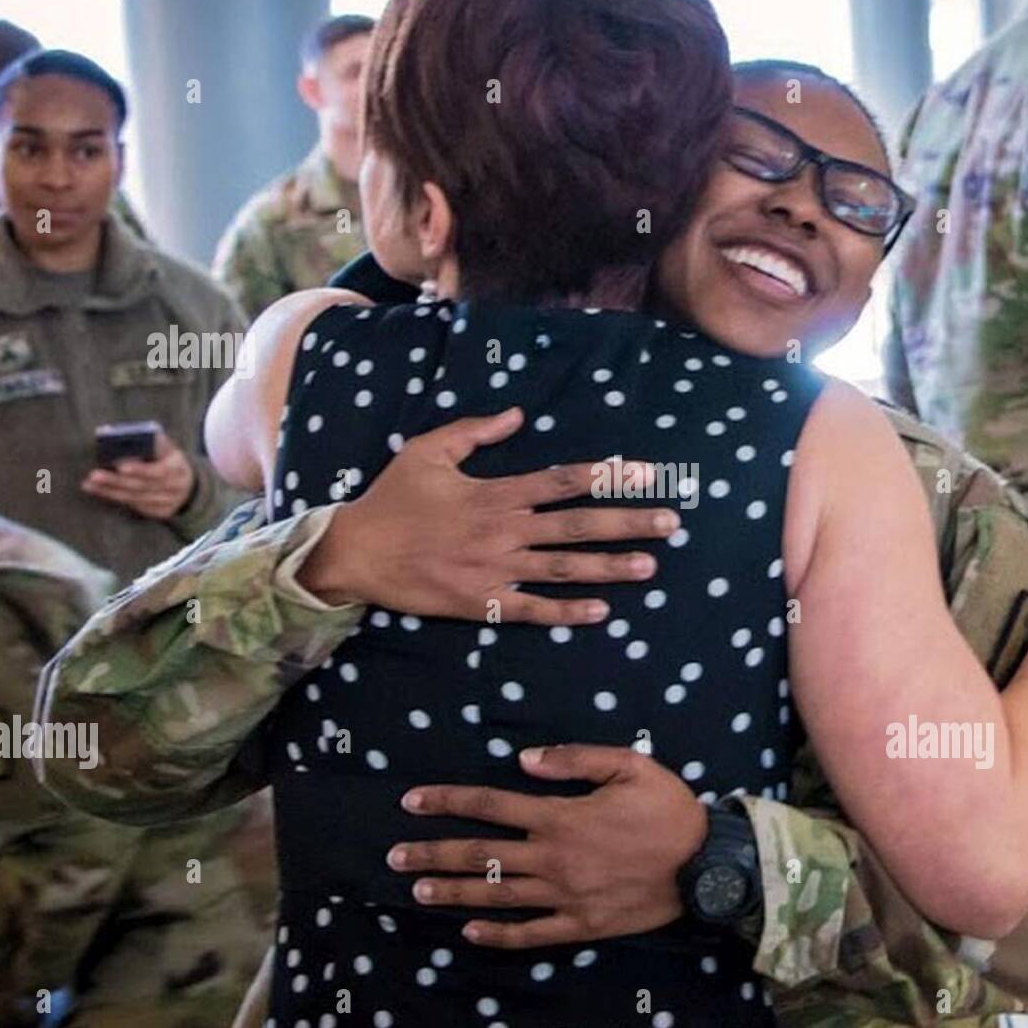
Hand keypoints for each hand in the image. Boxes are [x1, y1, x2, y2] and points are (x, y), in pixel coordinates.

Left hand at [80, 429, 194, 520]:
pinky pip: (133, 506)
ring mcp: (168, 502)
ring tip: (89, 483)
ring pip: (134, 498)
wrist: (187, 485)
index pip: (159, 471)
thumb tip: (129, 434)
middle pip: (141, 486)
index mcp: (177, 468)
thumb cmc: (170, 460)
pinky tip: (98, 491)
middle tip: (94, 475)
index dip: (140, 469)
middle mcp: (175, 488)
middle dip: (115, 481)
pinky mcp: (159, 512)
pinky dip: (114, 498)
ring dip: (109, 490)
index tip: (120, 466)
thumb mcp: (168, 449)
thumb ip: (154, 443)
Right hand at [298, 407, 679, 624]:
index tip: (646, 472)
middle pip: (577, 525)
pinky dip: (567, 611)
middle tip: (672, 521)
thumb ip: (475, 431)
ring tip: (651, 566)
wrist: (355, 552)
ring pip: (564, 568)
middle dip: (628, 523)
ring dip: (610, 567)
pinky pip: (532, 609)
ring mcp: (496, 569)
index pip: (563, 481)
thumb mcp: (427, 450)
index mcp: (495, 492)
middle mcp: (504, 530)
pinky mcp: (483, 603)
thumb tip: (517, 414)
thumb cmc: (392, 499)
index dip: (608, 476)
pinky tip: (602, 612)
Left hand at [389, 745, 708, 947]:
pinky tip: (469, 932)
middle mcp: (553, 858)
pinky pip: (531, 934)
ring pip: (497, 894)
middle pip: (481, 854)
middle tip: (395, 856)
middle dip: (433, 853)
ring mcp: (565, 896)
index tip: (412, 801)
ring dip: (453, 893)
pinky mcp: (581, 925)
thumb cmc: (669, 809)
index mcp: (561, 816)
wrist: (707, 865)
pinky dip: (497, 934)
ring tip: (417, 890)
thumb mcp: (630, 765)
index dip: (448, 802)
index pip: (491, 805)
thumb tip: (524, 759)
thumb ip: (575, 759)